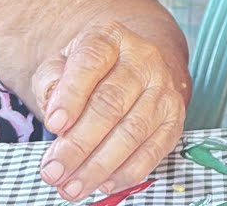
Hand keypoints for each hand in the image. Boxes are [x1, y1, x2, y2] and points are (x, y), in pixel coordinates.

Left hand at [33, 22, 186, 200]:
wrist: (129, 68)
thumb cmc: (87, 72)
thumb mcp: (61, 66)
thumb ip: (51, 83)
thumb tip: (56, 112)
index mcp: (111, 38)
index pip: (91, 61)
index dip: (72, 94)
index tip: (53, 125)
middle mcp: (144, 59)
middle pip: (111, 102)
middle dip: (80, 143)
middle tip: (53, 172)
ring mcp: (163, 88)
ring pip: (133, 130)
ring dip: (100, 165)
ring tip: (72, 187)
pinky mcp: (175, 117)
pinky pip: (155, 148)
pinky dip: (129, 171)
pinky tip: (104, 184)